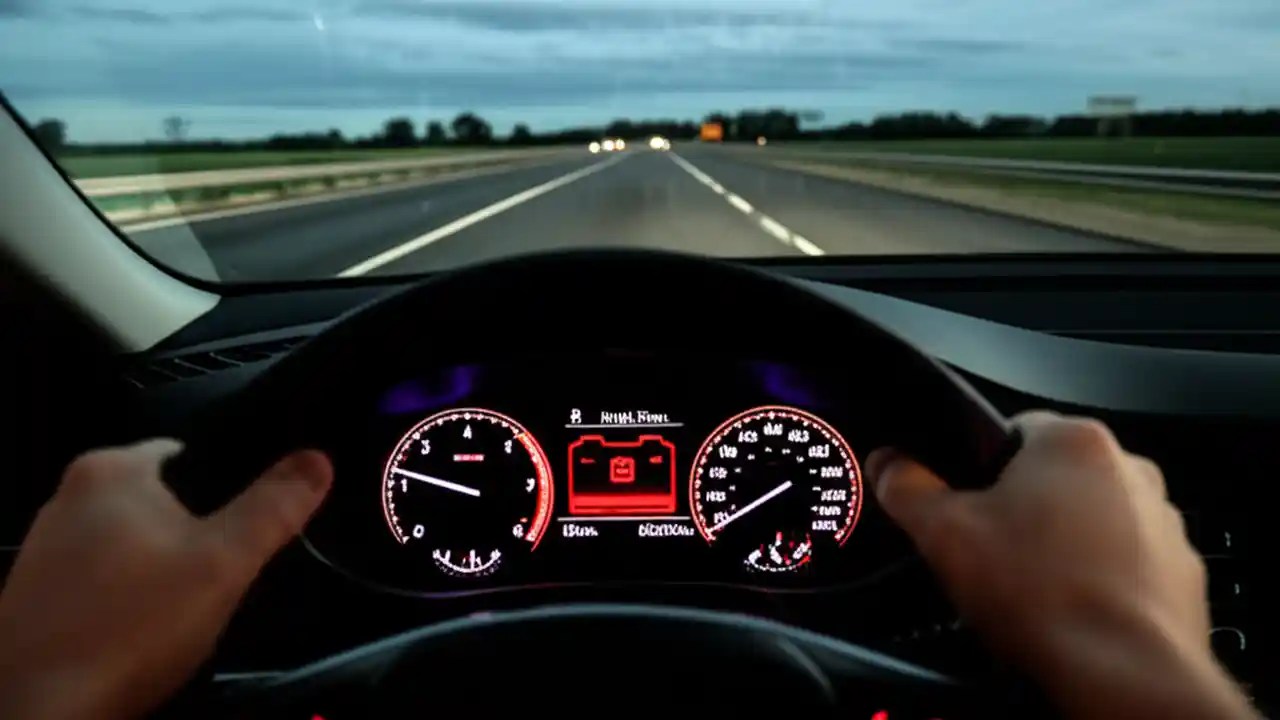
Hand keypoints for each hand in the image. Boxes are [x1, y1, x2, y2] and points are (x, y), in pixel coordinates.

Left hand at [0, 440, 332, 719]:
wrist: (38, 710)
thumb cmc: (131, 625)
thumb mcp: (223, 562)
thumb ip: (273, 507)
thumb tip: (317, 459)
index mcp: (110, 469)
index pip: (193, 452)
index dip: (233, 484)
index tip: (253, 524)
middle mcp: (68, 496)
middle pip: (165, 502)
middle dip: (198, 534)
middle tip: (223, 573)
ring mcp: (47, 547)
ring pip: (136, 545)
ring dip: (164, 570)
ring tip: (186, 607)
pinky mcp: (39, 593)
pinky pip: (107, 580)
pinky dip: (132, 597)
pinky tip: (146, 629)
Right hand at [866, 412, 1254, 719]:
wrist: (1120, 671)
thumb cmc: (1042, 596)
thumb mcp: (943, 533)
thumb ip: (907, 488)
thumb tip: (889, 465)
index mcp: (1073, 441)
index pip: (1013, 429)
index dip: (979, 471)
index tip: (967, 506)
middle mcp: (1130, 470)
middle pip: (1053, 478)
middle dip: (1023, 511)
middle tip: (992, 553)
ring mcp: (1163, 522)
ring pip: (1093, 521)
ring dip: (1064, 545)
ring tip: (1031, 589)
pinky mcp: (1179, 571)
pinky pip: (1126, 565)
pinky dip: (1099, 582)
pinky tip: (1070, 611)